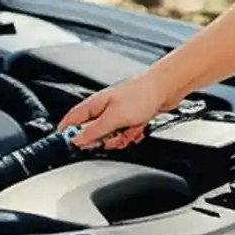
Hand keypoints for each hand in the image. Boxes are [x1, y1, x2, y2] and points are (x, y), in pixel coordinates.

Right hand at [58, 74, 174, 149]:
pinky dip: (131, 135)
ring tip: (127, 134)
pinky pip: (125, 133)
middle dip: (102, 140)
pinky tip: (137, 131)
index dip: (68, 133)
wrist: (166, 88)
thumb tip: (77, 139)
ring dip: (119, 139)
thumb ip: (94, 130)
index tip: (70, 145)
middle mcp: (104, 108)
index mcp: (94, 104)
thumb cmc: (141, 94)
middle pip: (92, 131)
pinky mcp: (131, 117)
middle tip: (110, 140)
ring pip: (110, 135)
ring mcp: (118, 113)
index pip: (72, 120)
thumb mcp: (113, 118)